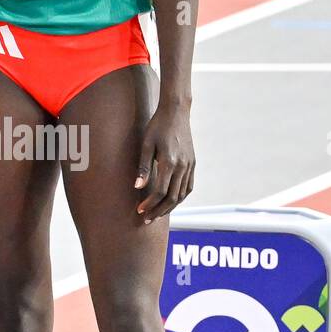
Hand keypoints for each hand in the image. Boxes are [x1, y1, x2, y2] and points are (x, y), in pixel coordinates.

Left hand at [134, 107, 194, 223]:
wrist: (176, 112)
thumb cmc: (157, 126)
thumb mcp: (146, 144)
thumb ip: (143, 167)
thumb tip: (137, 187)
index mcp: (169, 162)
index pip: (160, 191)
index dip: (150, 204)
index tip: (140, 210)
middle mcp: (182, 166)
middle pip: (171, 197)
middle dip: (158, 211)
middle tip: (147, 219)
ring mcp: (190, 166)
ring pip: (181, 195)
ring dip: (169, 207)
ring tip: (157, 214)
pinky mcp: (193, 163)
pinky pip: (188, 187)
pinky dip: (180, 198)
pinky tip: (171, 202)